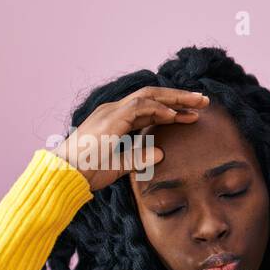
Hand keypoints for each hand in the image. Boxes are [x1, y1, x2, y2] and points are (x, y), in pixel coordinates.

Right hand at [52, 87, 208, 190]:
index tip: (193, 115)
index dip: (172, 110)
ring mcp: (111, 112)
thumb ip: (139, 158)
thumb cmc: (88, 171)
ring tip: (197, 103)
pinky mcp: (110, 119)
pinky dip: (158, 109)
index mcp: (115, 119)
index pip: (149, 108)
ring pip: (149, 95)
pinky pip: (139, 107)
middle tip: (204, 100)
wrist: (64, 174)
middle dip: (179, 97)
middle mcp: (114, 111)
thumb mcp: (120, 165)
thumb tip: (162, 154)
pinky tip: (175, 116)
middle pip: (152, 96)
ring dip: (175, 98)